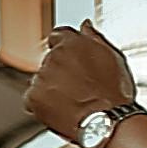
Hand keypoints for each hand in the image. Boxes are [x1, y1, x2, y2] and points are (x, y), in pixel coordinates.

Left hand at [25, 23, 135, 143]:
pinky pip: (32, 98)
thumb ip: (94, 38)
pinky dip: (42, 104)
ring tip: (73, 100)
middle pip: (50, 60)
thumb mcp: (112, 58)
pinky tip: (61, 109)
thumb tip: (85, 26)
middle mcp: (54, 57)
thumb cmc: (114, 94)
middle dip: (60, 71)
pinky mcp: (33, 96)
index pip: (57, 35)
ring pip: (41, 79)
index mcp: (72, 44)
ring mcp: (42, 77)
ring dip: (51, 88)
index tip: (69, 59)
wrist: (107, 122)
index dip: (64, 48)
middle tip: (77, 86)